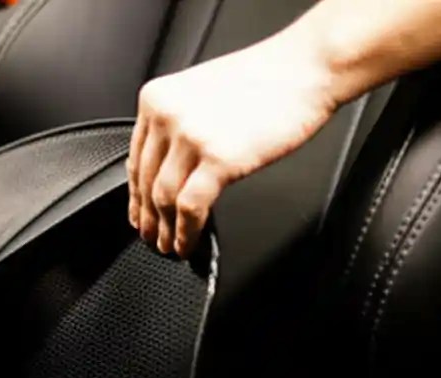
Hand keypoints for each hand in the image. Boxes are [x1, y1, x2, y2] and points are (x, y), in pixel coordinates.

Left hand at [128, 34, 338, 256]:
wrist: (306, 67)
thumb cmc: (266, 79)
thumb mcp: (201, 93)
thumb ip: (179, 124)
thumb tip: (170, 165)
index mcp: (157, 100)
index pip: (135, 158)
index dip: (134, 194)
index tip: (138, 212)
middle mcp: (166, 116)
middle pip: (145, 182)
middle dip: (147, 218)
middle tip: (150, 237)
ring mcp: (191, 138)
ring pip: (163, 198)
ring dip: (164, 230)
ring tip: (168, 246)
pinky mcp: (219, 159)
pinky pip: (190, 207)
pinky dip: (185, 232)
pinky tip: (188, 243)